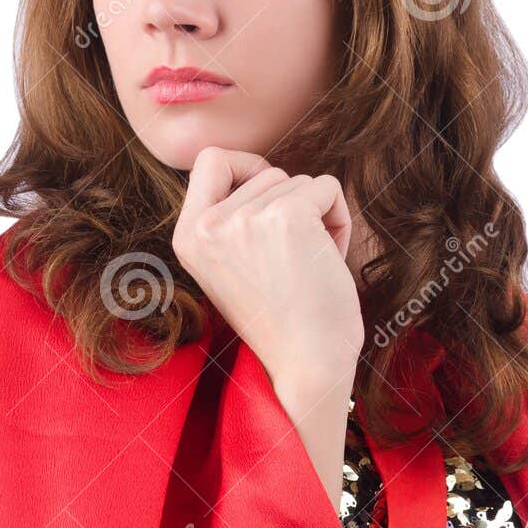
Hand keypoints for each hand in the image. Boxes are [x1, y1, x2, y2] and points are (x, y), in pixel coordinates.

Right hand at [173, 146, 364, 393]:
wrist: (306, 366)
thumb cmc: (281, 321)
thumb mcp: (231, 266)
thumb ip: (232, 222)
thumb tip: (262, 170)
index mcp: (188, 236)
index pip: (209, 161)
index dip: (245, 165)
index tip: (270, 196)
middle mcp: (209, 224)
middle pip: (266, 172)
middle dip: (292, 204)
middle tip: (297, 256)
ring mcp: (247, 218)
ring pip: (299, 180)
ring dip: (317, 216)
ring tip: (311, 264)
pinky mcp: (289, 216)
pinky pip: (328, 187)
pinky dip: (339, 218)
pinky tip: (330, 258)